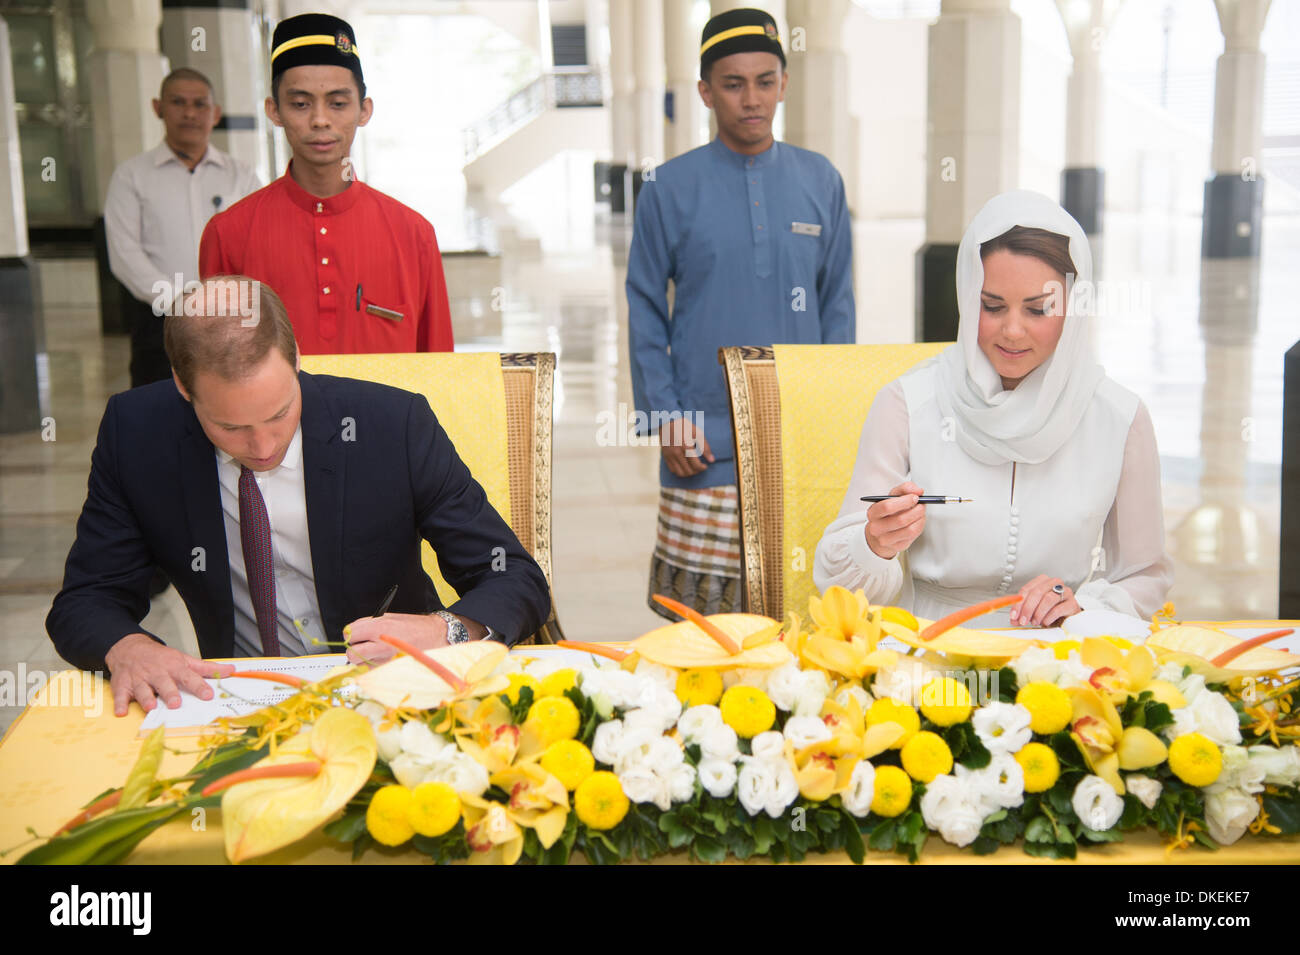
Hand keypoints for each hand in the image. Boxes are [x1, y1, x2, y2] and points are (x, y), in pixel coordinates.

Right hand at [104, 633, 235, 716]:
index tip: (208, 695)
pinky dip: (120, 703)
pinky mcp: (123, 685)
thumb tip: (231, 671)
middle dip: (170, 693)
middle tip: (175, 704)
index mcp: (174, 667)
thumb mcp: (185, 659)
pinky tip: (121, 712)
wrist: (129, 648)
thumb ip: (207, 668)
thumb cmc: (161, 658)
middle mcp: (157, 673)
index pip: (189, 677)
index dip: (199, 686)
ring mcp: (139, 679)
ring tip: (151, 707)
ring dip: (146, 698)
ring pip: (142, 689)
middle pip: (164, 683)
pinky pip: (120, 695)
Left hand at [343, 612, 449, 663]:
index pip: (349, 634)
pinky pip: (372, 670)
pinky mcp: (390, 670)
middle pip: (351, 653)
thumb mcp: (388, 617)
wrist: (434, 636)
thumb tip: (351, 631)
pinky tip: (384, 657)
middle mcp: (380, 645)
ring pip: (361, 665)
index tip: (356, 634)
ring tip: (377, 651)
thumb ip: (368, 624)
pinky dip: (374, 665)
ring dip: (364, 659)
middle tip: (362, 644)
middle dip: (354, 649)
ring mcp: (386, 661)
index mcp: (379, 627)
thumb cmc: (413, 626)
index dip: (351, 634)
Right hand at [660, 417, 713, 477]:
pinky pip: (673, 470)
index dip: (702, 468)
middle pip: (689, 471)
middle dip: (697, 471)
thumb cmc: (684, 426)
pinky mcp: (665, 456)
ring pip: (680, 473)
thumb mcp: (697, 433)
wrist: (667, 421)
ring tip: (692, 468)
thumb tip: (711, 460)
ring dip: (688, 473)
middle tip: (700, 467)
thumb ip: (705, 447)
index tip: (705, 466)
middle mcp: (677, 453)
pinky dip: (680, 471)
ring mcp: (670, 456)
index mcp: (686, 447)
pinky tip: (684, 466)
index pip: (696, 465)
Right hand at [864, 482, 926, 559]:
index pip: (887, 506)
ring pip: (909, 530)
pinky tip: (918, 521)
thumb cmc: (887, 513)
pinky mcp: (896, 547)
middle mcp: (876, 528)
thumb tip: (918, 490)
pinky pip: (913, 537)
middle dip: (916, 510)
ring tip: (921, 513)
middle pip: (900, 520)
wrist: (880, 533)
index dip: (904, 501)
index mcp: (873, 513)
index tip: (914, 497)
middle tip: (922, 505)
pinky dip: (920, 526)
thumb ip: (905, 489)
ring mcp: (885, 539)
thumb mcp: (892, 497)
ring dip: (920, 519)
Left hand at [1011, 576, 1080, 626]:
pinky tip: (1045, 622)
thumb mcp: (1034, 610)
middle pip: (1037, 592)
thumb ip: (1023, 613)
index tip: (1014, 615)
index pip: (1027, 589)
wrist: (1069, 617)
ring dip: (1038, 613)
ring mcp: (1065, 592)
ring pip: (1048, 599)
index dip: (1018, 603)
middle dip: (1027, 608)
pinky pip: (1058, 609)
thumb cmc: (1050, 611)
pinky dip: (1048, 617)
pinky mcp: (1072, 603)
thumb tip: (1013, 619)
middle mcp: (1054, 583)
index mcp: (1042, 581)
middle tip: (1023, 621)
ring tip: (1035, 622)